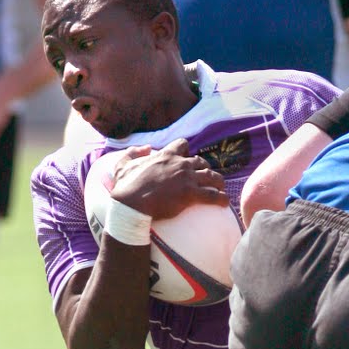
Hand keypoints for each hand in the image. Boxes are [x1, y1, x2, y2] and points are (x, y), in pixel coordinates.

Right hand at [108, 139, 228, 220]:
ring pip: (211, 176)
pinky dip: (221, 198)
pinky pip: (213, 195)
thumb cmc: (126, 187)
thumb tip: (146, 147)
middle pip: (201, 161)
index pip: (182, 144)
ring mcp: (187, 179)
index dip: (187, 150)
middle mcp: (179, 164)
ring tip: (221, 188)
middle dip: (205, 167)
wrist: (131, 204)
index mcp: (165, 156)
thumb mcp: (123, 165)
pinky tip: (225, 203)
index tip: (188, 158)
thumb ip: (133, 153)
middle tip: (206, 177)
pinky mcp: (191, 194)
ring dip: (218, 181)